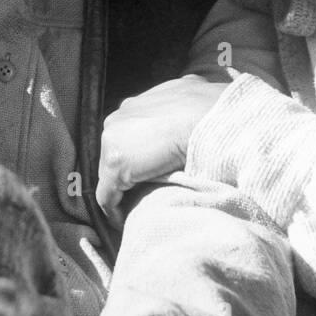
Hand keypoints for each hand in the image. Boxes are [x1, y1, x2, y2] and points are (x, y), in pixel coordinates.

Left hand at [97, 74, 228, 221]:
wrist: (208, 118)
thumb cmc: (209, 109)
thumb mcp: (192, 95)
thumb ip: (180, 103)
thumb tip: (193, 96)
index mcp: (137, 103)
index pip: (129, 133)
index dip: (138, 152)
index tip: (148, 168)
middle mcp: (120, 116)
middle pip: (117, 151)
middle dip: (128, 168)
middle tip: (141, 189)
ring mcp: (113, 139)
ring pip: (111, 173)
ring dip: (122, 188)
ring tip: (134, 206)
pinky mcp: (115, 164)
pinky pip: (107, 194)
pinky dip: (113, 209)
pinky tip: (123, 220)